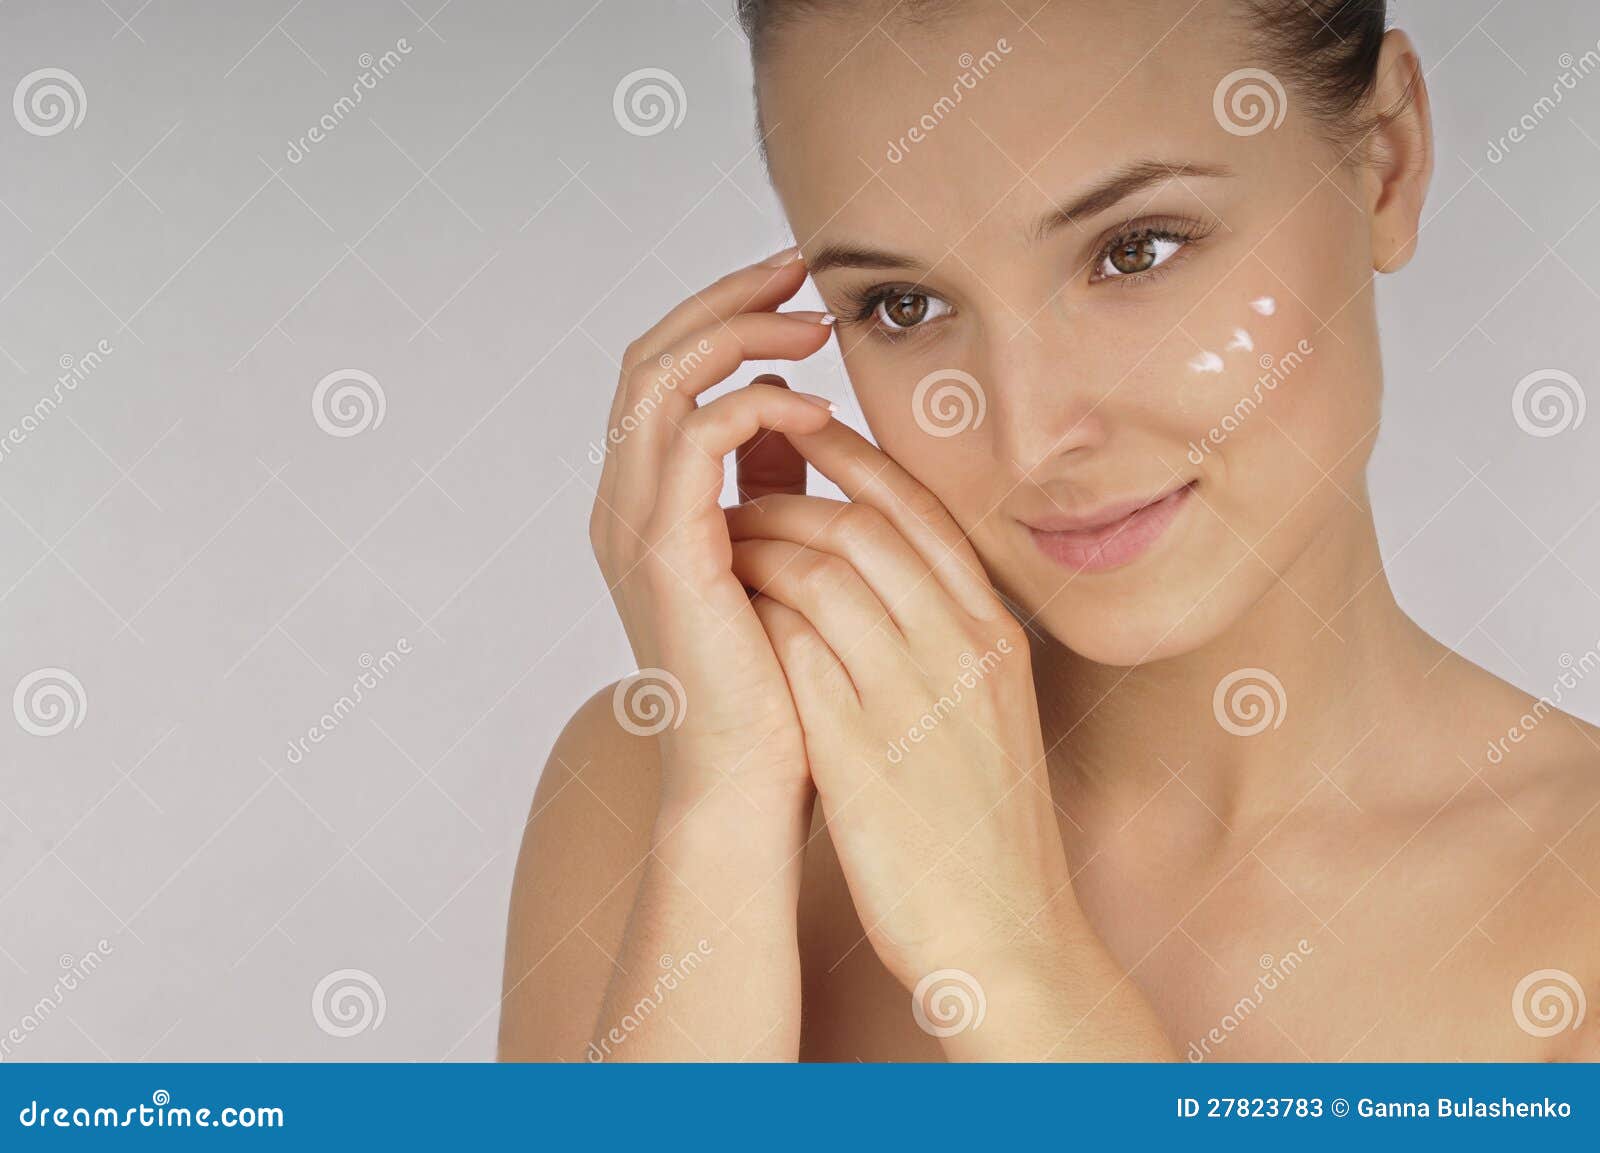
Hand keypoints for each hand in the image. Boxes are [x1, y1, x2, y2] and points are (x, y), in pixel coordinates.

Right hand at [590, 246, 835, 818]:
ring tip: (812, 327)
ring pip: (660, 380)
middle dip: (726, 300)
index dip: (723, 317)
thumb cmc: (776, 680)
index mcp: (646, 502)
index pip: (666, 374)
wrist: (753, 780)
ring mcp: (632, 526)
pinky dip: (753, 406)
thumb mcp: (775, 554)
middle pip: (651, 357)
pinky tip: (815, 413)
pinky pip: (695, 438)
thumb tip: (795, 409)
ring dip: (738, 335)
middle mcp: (623, 504)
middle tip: (799, 270)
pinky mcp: (664, 551)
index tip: (797, 289)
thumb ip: (771, 484)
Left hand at [726, 420, 1172, 1058]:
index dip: (858, 461)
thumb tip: (892, 580)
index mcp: (995, 635)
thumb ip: (950, 639)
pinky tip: (729, 615)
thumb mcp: (991, 712)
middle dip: (794, 496)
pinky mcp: (861, 752)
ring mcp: (914, 698)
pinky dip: (756, 617)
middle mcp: (962, 651)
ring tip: (720, 549)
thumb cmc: (989, 828)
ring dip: (761, 548)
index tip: (810, 432)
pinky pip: (796, 650)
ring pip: (823, 576)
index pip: (921, 515)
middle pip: (867, 528)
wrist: (1011, 935)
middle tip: (739, 492)